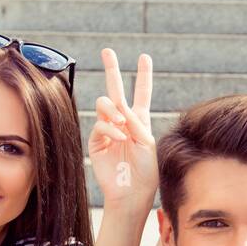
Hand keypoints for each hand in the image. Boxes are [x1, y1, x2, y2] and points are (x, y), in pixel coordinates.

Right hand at [88, 48, 155, 211]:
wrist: (132, 194)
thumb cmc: (146, 173)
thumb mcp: (149, 145)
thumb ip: (137, 124)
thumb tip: (121, 108)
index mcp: (140, 122)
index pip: (141, 94)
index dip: (143, 76)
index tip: (144, 57)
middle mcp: (124, 123)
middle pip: (116, 90)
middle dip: (112, 69)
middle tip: (107, 51)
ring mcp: (109, 131)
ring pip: (104, 105)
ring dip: (113, 109)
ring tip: (122, 122)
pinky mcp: (97, 142)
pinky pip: (100, 126)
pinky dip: (111, 129)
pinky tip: (120, 138)